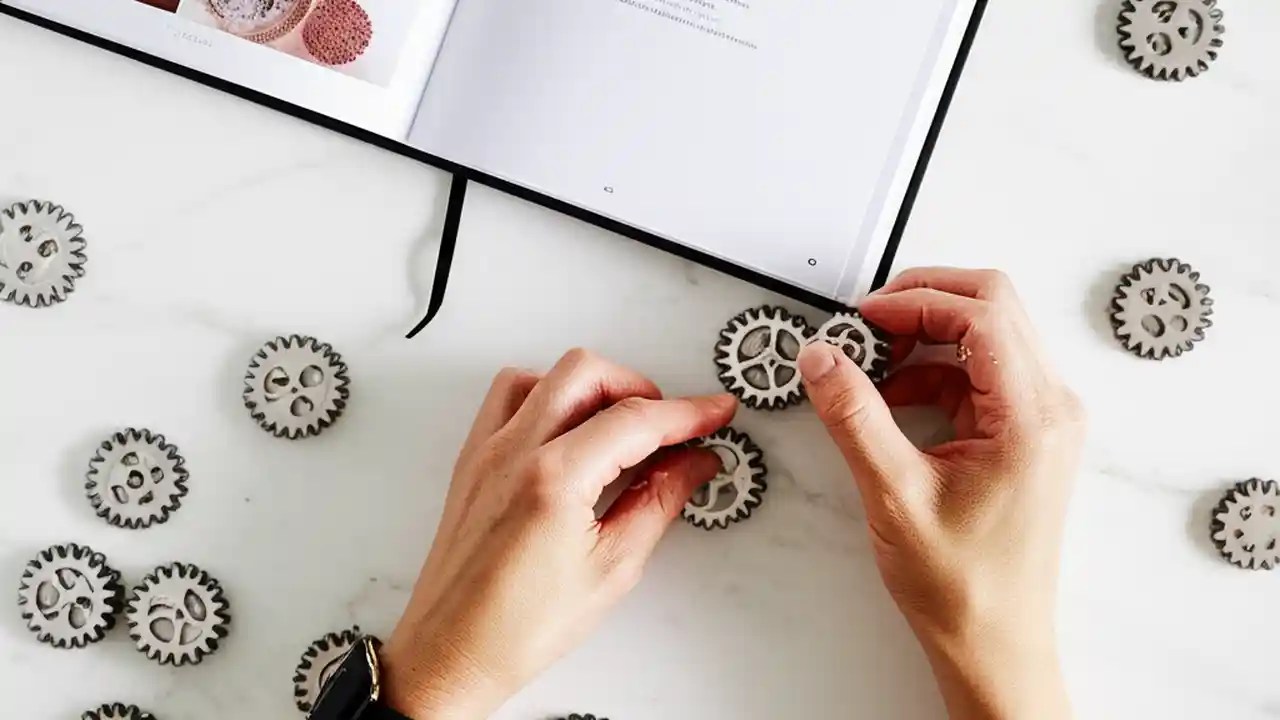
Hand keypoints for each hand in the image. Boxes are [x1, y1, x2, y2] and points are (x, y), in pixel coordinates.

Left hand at [379, 349, 736, 718]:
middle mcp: (513, 453)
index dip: (686, 413)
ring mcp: (487, 452)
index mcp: (552, 478)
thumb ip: (658, 503)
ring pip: (545, 375)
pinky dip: (548, 396)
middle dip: (639, 388)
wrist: (455, 652)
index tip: (714, 413)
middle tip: (670, 425)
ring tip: (622, 424)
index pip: (634, 420)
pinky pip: (509, 398)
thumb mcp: (612, 569)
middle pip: (587, 373)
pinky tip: (571, 427)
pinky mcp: (473, 461)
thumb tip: (690, 466)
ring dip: (591, 386)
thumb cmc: (517, 627)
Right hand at [797, 268, 1084, 719]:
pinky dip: (931, 372)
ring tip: (868, 368)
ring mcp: (1041, 419)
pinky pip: (978, 374)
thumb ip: (854, 417)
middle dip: (922, 304)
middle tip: (865, 326)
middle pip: (992, 308)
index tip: (861, 318)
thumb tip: (823, 358)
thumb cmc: (963, 586)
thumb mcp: (894, 495)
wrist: (994, 642)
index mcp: (1031, 417)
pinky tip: (889, 400)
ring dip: (924, 339)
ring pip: (985, 336)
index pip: (982, 314)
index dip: (915, 301)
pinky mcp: (1024, 433)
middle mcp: (1049, 407)